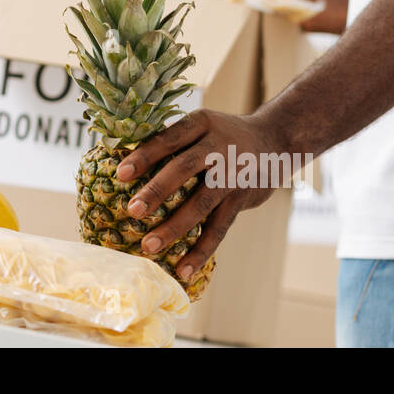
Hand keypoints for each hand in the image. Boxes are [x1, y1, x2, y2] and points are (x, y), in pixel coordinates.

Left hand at [115, 108, 289, 282]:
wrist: (275, 140)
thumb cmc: (221, 135)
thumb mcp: (201, 125)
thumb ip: (172, 140)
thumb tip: (119, 159)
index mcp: (202, 123)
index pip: (170, 138)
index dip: (145, 155)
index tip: (120, 174)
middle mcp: (219, 147)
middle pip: (184, 168)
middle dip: (157, 190)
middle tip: (132, 210)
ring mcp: (233, 174)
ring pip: (202, 203)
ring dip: (174, 227)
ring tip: (148, 247)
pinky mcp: (242, 199)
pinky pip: (220, 228)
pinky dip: (202, 250)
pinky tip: (184, 269)